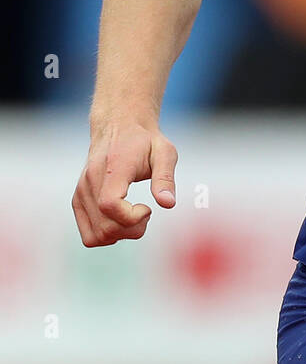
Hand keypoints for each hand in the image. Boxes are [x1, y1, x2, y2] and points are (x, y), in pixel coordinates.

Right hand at [72, 120, 177, 247]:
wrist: (118, 127)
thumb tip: (168, 204)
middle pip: (104, 227)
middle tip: (146, 212)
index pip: (109, 204)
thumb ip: (165, 177)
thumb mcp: (164, 152)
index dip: (131, 217)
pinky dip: (107, 235)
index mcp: (112, 167)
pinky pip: (89, 235)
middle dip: (132, 229)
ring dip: (121, 235)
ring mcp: (81, 192)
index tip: (148, 208)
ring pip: (95, 236)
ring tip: (134, 216)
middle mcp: (90, 181)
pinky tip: (122, 220)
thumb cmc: (145, 141)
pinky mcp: (78, 200)